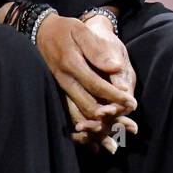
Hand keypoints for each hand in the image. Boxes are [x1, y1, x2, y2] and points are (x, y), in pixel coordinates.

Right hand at [73, 14, 138, 153]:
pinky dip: (82, 130)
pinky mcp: (59, 94)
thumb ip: (97, 49)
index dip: (114, 96)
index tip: (131, 103)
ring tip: (114, 143)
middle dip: (110, 117)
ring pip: (78, 115)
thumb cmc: (65, 30)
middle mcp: (64, 81)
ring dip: (96, 130)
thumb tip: (116, 67)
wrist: (40, 32)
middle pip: (88, 105)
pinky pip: (70, 115)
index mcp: (71, 64)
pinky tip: (93, 143)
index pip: (96, 85)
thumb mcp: (81, 30)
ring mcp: (59, 89)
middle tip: (129, 126)